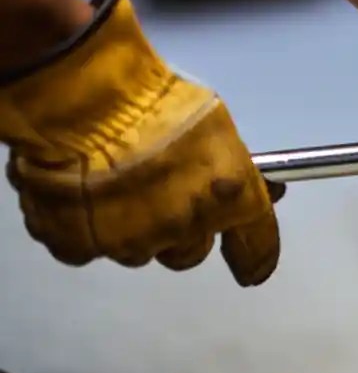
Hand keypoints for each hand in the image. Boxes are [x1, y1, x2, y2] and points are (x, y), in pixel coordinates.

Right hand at [0, 0, 280, 285]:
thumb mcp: (214, 127)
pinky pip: (90, 248)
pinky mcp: (81, 247)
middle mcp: (184, 228)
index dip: (256, 259)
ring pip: (141, 250)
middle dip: (182, 231)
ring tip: (115, 186)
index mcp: (228, 197)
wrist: (80, 102)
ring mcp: (130, 242)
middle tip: (162, 196)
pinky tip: (81, 197)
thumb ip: (234, 169)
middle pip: (190, 251)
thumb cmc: (155, 101)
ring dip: (136, 229)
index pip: (257, 246)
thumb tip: (262, 188)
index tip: (252, 271)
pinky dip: (87, 229)